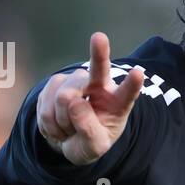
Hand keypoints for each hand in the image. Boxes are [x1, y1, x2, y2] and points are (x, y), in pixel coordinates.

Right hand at [36, 32, 144, 165]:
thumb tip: (74, 102)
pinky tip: (57, 122)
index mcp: (118, 102)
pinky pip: (46, 103)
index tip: (138, 73)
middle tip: (99, 37)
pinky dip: (49, 120)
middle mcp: (100, 86)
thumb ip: (89, 130)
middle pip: (97, 71)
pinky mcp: (56, 83)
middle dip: (98, 53)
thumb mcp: (95, 147)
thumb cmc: (89, 142)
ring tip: (69, 127)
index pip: (127, 93)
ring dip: (62, 120)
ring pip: (64, 97)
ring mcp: (77, 82)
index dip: (131, 84)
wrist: (68, 140)